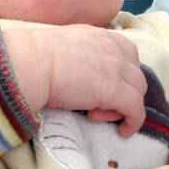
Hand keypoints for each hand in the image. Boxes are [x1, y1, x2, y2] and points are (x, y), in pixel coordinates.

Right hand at [5, 25, 147, 136]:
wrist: (31, 64)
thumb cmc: (34, 57)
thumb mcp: (62, 48)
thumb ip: (76, 56)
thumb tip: (73, 71)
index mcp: (99, 36)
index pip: (126, 52)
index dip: (121, 72)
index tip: (105, 85)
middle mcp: (113, 48)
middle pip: (135, 73)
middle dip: (122, 90)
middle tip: (97, 103)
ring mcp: (117, 69)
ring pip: (138, 91)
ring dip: (122, 106)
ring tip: (96, 114)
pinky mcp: (115, 91)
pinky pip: (136, 109)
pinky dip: (133, 122)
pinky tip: (123, 132)